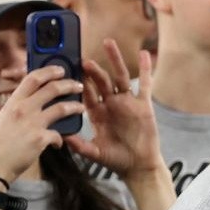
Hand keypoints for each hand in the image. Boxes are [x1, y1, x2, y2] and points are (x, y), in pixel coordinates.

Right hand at [0, 66, 85, 182]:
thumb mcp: (6, 116)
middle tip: (78, 86)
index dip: (49, 71)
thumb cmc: (0, 141)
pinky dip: (60, 139)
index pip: (33, 78)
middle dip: (69, 85)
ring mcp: (32, 123)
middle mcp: (23, 109)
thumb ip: (20, 105)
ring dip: (75, 107)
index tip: (61, 69)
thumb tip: (36, 95)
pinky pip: (59, 135)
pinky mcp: (40, 138)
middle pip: (52, 89)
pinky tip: (58, 143)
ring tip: (81, 108)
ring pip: (62, 108)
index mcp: (14, 102)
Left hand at [65, 39, 163, 179]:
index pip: (86, 94)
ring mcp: (127, 102)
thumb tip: (64, 137)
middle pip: (101, 81)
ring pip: (120, 77)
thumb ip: (80, 145)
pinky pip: (144, 83)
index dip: (78, 83)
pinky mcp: (143, 104)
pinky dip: (146, 69)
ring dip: (114, 60)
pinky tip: (145, 54)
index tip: (67, 70)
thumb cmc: (116, 160)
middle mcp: (111, 104)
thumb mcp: (94, 153)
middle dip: (93, 70)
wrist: (138, 166)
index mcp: (97, 114)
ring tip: (108, 43)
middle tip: (83, 58)